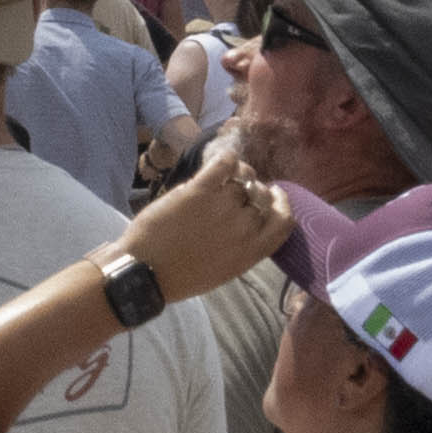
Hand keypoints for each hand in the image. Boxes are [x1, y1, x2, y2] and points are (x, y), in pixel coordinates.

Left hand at [128, 131, 293, 299]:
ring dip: (239, 175)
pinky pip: (224, 164)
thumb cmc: (183, 274)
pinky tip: (223, 160)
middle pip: (261, 196)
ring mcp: (223, 206)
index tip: (276, 195)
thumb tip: (252, 219)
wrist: (146, 270)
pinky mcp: (199, 190)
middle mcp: (245, 226)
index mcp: (253, 249)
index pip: (285, 220)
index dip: (282, 203)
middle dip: (254, 190)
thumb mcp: (227, 267)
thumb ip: (245, 244)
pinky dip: (227, 158)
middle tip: (241, 188)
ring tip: (228, 176)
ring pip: (242, 180)